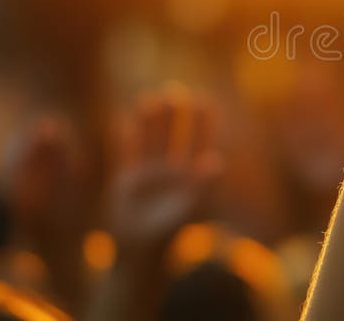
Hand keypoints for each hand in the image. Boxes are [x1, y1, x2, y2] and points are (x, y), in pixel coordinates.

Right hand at [109, 90, 221, 262]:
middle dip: (175, 116)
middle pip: (174, 136)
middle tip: (176, 91)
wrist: (141, 252)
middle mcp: (171, 172)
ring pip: (151, 141)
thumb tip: (218, 161)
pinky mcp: (128, 182)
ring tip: (151, 99)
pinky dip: (128, 139)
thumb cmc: (170, 231)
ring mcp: (149, 175)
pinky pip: (129, 154)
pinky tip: (125, 122)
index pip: (198, 142)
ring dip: (151, 122)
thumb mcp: (190, 206)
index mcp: (190, 176)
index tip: (205, 101)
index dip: (202, 123)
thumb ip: (202, 183)